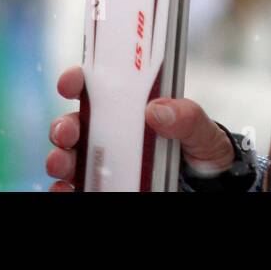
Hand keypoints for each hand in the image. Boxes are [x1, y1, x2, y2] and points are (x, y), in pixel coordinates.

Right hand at [46, 65, 234, 191]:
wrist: (210, 185)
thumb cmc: (201, 148)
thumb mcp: (201, 128)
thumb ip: (186, 115)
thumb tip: (156, 109)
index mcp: (130, 107)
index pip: (96, 87)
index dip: (77, 80)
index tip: (71, 83)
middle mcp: (112, 132)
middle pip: (74, 123)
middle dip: (62, 125)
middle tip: (66, 134)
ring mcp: (106, 161)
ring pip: (69, 156)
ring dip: (59, 158)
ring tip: (62, 165)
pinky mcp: (106, 187)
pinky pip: (77, 187)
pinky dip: (65, 189)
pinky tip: (66, 189)